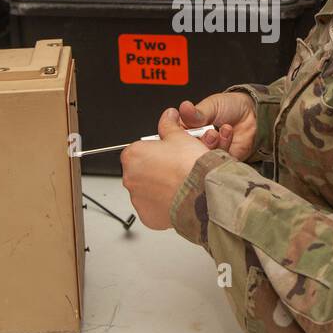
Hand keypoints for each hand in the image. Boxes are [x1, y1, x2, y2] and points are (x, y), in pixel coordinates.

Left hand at [120, 107, 217, 230]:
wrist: (202, 193)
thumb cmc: (191, 166)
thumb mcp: (181, 137)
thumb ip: (169, 125)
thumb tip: (168, 117)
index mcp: (133, 155)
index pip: (138, 149)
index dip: (155, 150)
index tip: (166, 153)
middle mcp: (130, 177)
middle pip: (141, 170)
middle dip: (156, 169)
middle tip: (175, 167)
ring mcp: (137, 199)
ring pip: (147, 190)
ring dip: (159, 187)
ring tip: (179, 183)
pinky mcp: (147, 216)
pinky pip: (153, 208)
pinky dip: (163, 204)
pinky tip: (177, 197)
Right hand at [177, 92, 256, 161]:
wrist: (254, 114)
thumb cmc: (231, 106)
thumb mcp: (212, 105)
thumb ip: (198, 112)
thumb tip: (184, 108)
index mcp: (188, 128)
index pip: (174, 137)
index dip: (178, 135)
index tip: (187, 128)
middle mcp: (196, 143)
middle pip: (187, 151)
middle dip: (198, 141)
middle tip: (208, 130)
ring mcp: (208, 153)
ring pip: (202, 157)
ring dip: (212, 142)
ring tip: (220, 129)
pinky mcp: (220, 161)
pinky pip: (217, 161)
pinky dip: (223, 146)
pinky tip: (227, 132)